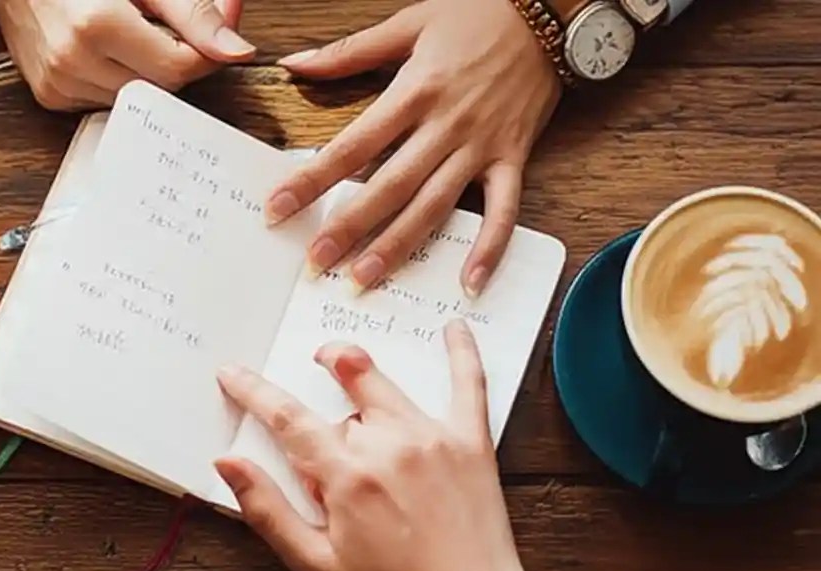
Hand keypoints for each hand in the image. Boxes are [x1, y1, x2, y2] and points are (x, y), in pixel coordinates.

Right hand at [0, 0, 252, 109]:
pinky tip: (106, 49)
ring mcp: (57, 84)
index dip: (205, 53)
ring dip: (147, 72)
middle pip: (160, 89)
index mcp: (96, 24)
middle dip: (176, 60)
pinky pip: (105, 101)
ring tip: (131, 31)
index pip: (179, 68)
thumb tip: (238, 52)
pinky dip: (119, 80)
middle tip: (167, 25)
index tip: (213, 32)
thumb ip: (194, 14)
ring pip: (137, 98)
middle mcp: (72, 61)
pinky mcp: (49, 96)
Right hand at [213, 321, 541, 570]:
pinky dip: (461, 353)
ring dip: (353, 364)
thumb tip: (226, 464)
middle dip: (316, 414)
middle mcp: (388, 445)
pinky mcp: (471, 444)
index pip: (287, 418)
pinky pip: (467, 385)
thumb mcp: (315, 565)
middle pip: (336, 403)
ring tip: (334, 358)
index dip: (254, 391)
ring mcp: (432, 439)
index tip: (232, 372)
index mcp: (347, 476)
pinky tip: (453, 328)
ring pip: (382, 385)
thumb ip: (267, 509)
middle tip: (317, 441)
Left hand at [266, 0, 560, 294]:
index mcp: (414, 91)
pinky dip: (489, 248)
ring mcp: (481, 146)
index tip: (278, 208)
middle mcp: (445, 125)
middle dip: (349, 226)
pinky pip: (503, 211)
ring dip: (399, 246)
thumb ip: (349, 52)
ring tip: (365, 278)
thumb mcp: (409, 22)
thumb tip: (295, 64)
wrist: (550, 9)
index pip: (352, 145)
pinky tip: (469, 285)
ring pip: (435, 205)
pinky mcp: (513, 158)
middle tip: (315, 262)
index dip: (312, 179)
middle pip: (389, 185)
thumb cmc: (479, 13)